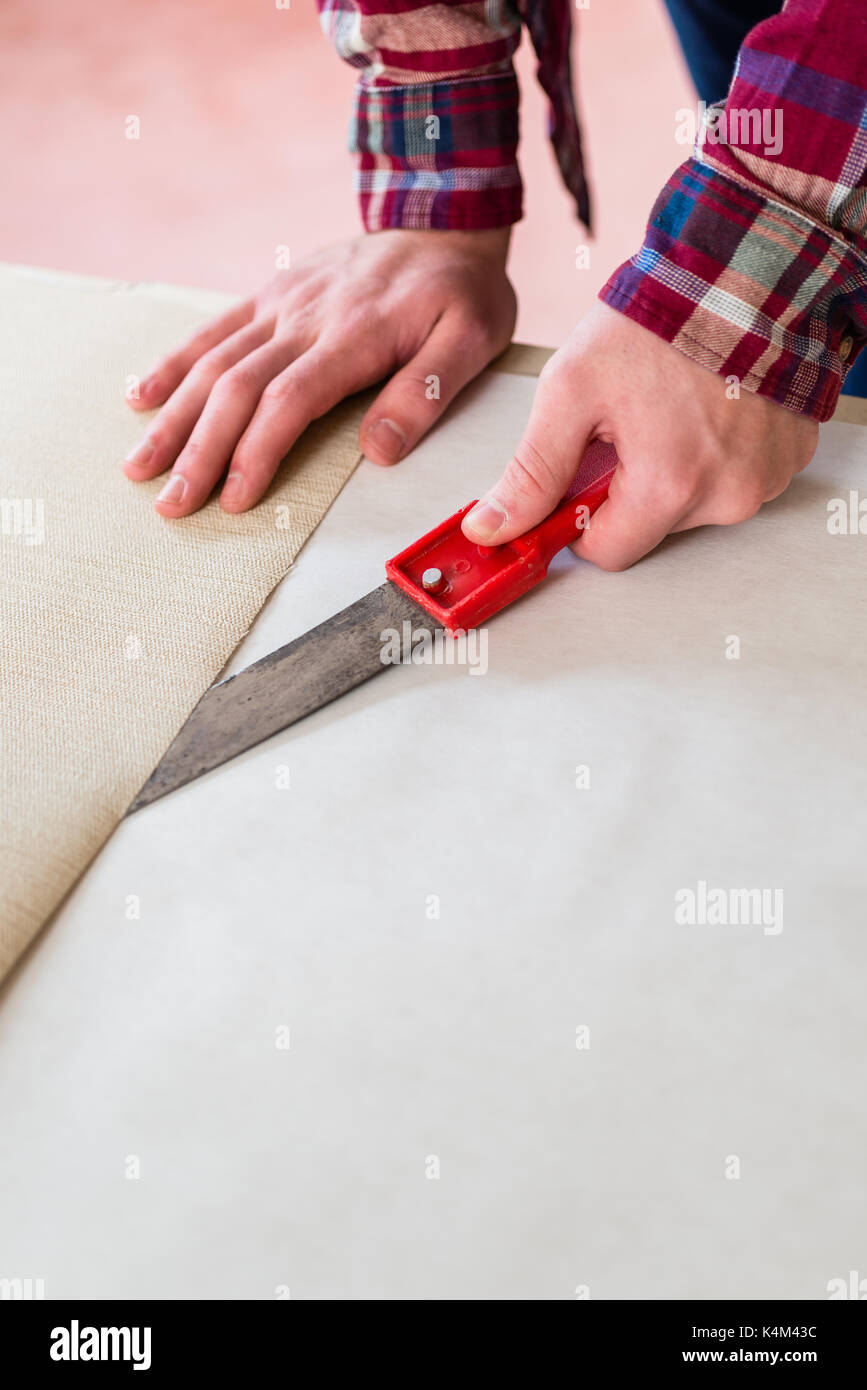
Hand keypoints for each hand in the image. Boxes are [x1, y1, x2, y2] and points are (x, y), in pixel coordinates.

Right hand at [124, 228, 515, 516]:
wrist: (443, 216)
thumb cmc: (461, 291)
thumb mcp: (470, 339)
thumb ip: (426, 393)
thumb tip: (379, 452)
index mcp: (352, 335)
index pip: (288, 401)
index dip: (255, 452)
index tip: (234, 499)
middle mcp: (304, 318)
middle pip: (236, 388)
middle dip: (199, 450)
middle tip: (171, 503)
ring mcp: (281, 303)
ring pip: (213, 362)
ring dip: (173, 419)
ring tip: (140, 467)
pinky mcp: (271, 293)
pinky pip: (214, 330)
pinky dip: (173, 364)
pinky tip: (142, 398)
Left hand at [462, 303, 818, 567]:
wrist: (742, 264)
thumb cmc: (658, 318)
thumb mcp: (572, 390)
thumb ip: (532, 471)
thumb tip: (493, 529)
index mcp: (669, 486)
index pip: (606, 552)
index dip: (580, 517)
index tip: (578, 477)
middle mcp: (727, 495)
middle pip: (651, 527)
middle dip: (629, 485)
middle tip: (629, 423)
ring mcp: (766, 477)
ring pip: (695, 504)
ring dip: (677, 468)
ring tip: (674, 405)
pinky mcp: (791, 457)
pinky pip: (739, 476)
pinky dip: (719, 451)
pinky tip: (711, 405)